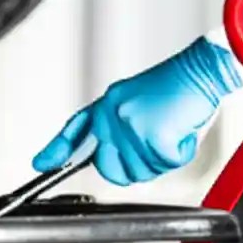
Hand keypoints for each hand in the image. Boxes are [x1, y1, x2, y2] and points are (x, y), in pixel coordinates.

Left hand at [32, 38, 242, 185]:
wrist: (202, 70)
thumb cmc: (176, 89)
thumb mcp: (136, 103)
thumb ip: (118, 128)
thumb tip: (109, 157)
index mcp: (107, 104)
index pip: (75, 130)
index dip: (56, 150)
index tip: (41, 163)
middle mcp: (112, 114)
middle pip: (110, 169)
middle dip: (134, 168)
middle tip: (154, 147)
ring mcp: (130, 125)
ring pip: (141, 171)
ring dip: (162, 159)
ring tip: (170, 130)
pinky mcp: (153, 135)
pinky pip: (166, 164)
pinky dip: (181, 153)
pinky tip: (182, 131)